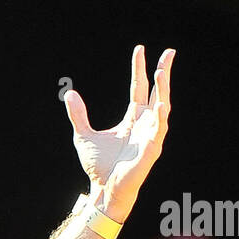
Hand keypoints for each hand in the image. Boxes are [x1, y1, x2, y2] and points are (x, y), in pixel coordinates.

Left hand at [63, 45, 174, 222]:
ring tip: (161, 71)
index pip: (139, 88)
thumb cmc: (98, 166)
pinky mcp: (152, 149)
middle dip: (163, 72)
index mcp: (132, 118)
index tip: (140, 50)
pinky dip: (160, 117)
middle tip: (169, 52)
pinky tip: (161, 104)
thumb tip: (70, 94)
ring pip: (161, 107)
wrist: (103, 189)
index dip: (139, 69)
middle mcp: (144, 123)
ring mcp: (150, 135)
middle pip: (157, 92)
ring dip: (163, 89)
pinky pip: (158, 130)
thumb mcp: (83, 135)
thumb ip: (79, 115)